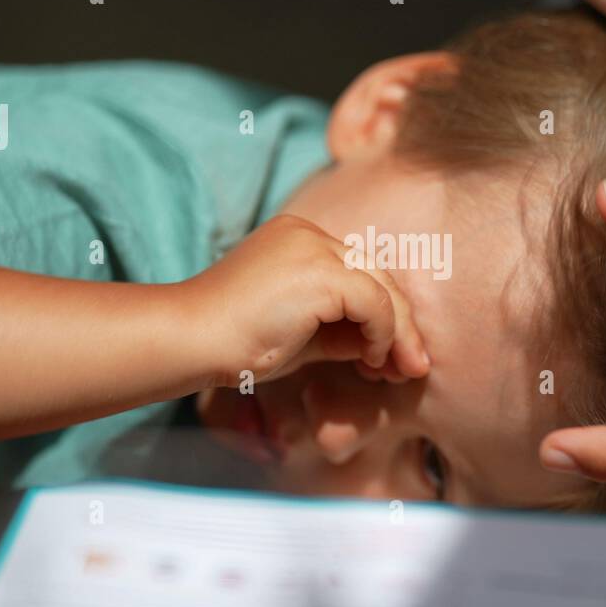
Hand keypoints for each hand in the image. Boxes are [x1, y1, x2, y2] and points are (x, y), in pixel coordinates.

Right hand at [189, 214, 430, 387]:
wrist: (191, 341)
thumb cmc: (233, 344)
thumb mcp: (300, 336)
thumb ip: (340, 334)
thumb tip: (382, 348)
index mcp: (298, 241)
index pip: (358, 274)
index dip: (382, 317)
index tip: (387, 360)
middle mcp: (308, 235)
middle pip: (376, 276)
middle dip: (401, 326)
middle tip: (414, 369)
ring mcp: (313, 247)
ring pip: (381, 287)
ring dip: (399, 334)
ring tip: (403, 372)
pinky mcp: (320, 271)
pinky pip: (373, 301)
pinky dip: (383, 333)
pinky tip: (371, 361)